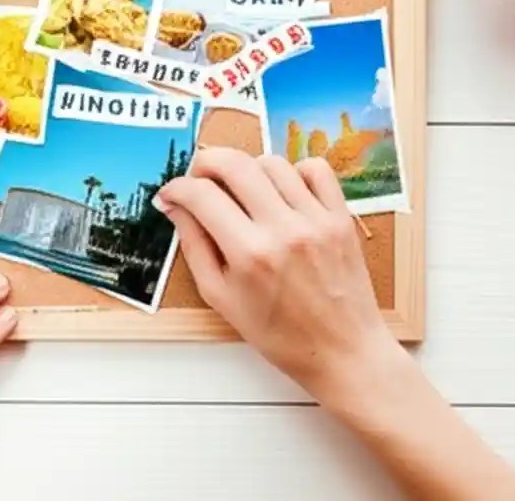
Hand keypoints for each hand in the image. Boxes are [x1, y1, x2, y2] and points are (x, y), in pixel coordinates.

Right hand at [154, 149, 397, 402]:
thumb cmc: (279, 335)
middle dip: (205, 162)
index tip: (171, 194)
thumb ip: (194, 246)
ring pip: (272, 162)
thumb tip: (174, 206)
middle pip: (234, 164)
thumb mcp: (221, 298)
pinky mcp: (340, 218)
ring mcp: (316, 220)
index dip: (177, 188)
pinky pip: (315, 169)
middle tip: (199, 179)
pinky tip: (282, 192)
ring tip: (242, 192)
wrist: (343, 352)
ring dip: (247, 169)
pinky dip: (293, 171)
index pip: (201, 195)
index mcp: (249, 254)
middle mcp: (283, 229)